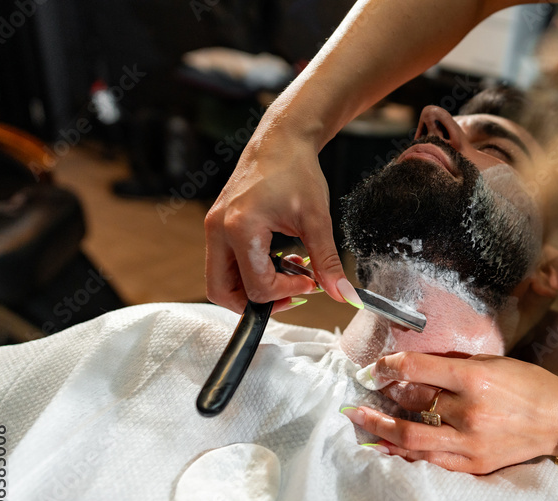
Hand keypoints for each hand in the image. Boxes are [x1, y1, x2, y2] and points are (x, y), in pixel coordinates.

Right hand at [204, 116, 353, 312]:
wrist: (281, 140)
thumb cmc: (296, 171)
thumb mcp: (317, 220)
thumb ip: (327, 262)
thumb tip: (343, 295)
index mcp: (240, 228)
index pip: (256, 286)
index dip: (286, 292)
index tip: (311, 281)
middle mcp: (218, 230)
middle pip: (222, 292)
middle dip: (258, 302)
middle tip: (290, 293)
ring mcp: (214, 228)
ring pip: (221, 281)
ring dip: (253, 288)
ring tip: (287, 275)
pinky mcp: (217, 226)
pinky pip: (225, 264)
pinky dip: (249, 272)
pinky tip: (277, 260)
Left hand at [343, 352, 557, 473]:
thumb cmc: (526, 384)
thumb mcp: (491, 363)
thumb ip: (452, 366)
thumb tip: (412, 368)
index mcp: (475, 378)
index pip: (416, 369)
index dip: (388, 366)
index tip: (375, 367)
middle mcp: (470, 411)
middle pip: (411, 403)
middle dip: (383, 396)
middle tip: (363, 392)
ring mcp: (470, 442)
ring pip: (411, 438)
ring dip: (380, 428)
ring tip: (359, 420)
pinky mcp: (473, 464)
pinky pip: (430, 461)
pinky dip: (404, 453)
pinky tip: (386, 445)